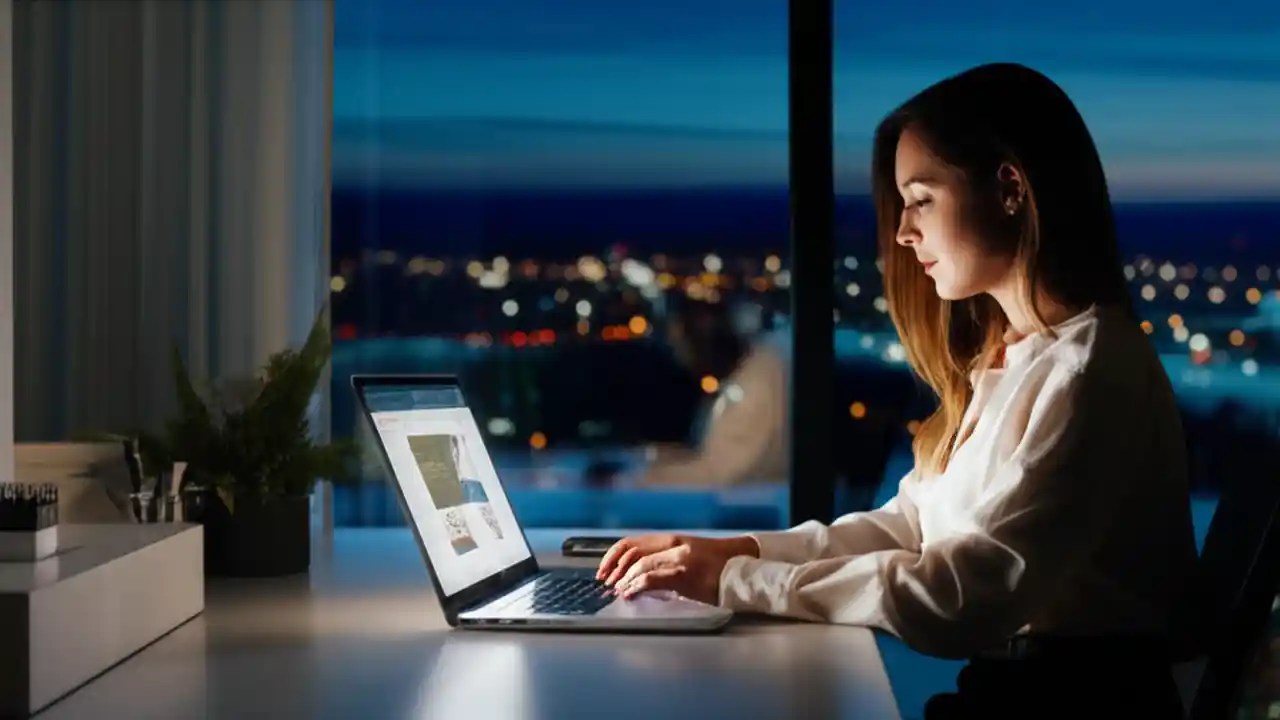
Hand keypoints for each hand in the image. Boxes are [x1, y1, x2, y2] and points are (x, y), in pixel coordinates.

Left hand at [595, 533, 759, 604]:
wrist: (743, 567)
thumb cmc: (718, 564)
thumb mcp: (688, 555)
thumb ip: (665, 560)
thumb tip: (640, 575)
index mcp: (672, 539)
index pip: (633, 542)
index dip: (613, 555)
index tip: (604, 568)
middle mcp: (673, 545)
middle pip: (632, 552)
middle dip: (614, 568)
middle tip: (605, 582)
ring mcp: (678, 559)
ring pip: (639, 565)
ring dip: (624, 580)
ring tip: (617, 591)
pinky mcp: (684, 575)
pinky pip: (652, 579)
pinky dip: (636, 587)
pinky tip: (630, 594)